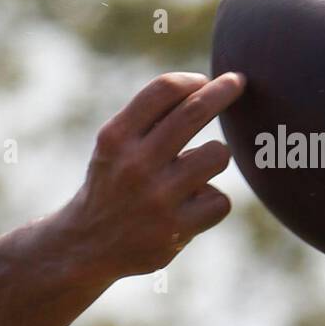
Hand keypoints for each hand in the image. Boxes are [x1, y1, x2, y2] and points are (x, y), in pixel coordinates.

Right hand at [66, 71, 244, 279]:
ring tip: (193, 173)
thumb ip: (149, 117)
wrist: (86, 244)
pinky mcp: (175, 230)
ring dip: (213, 158)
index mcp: (115, 139)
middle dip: (223, 91)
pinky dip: (209, 203)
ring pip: (217, 154)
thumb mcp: (114, 145)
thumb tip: (205, 86)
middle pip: (194, 112)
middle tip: (237, 82)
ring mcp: (156, 199)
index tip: (204, 81)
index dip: (191, 81)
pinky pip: (219, 201)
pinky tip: (188, 210)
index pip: (163, 90)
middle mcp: (134, 165)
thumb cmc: (113, 182)